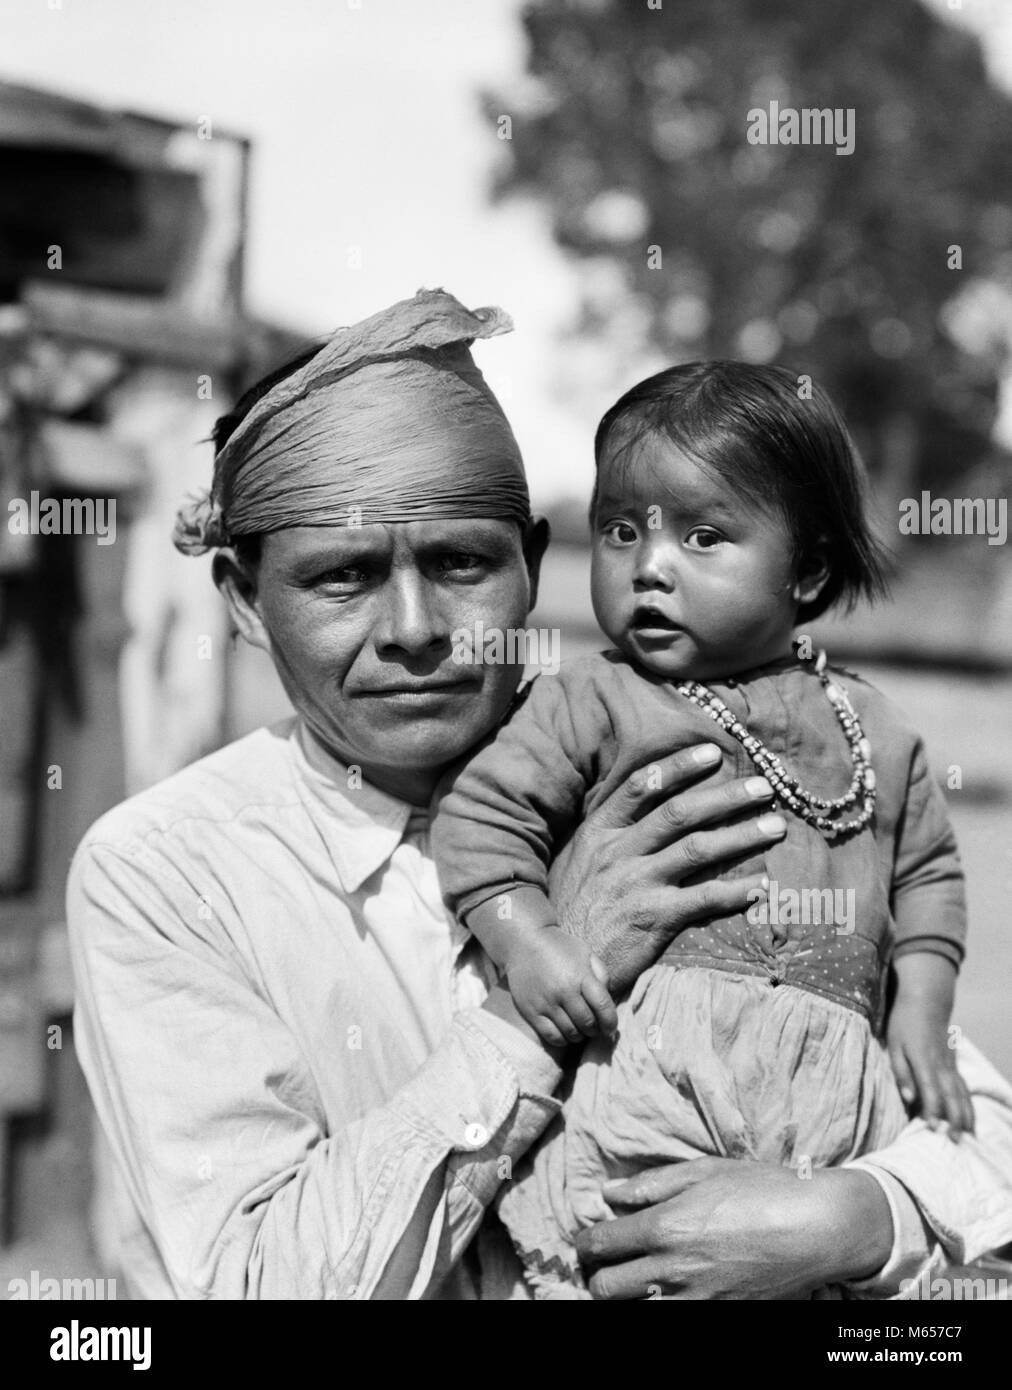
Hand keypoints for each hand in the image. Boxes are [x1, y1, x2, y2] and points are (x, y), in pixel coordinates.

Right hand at [504, 927, 616, 1046]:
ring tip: (580, 1029)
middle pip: (588, 1023)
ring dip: (580, 1035)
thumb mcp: (586, 953)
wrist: (523, 942)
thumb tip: (608, 1001)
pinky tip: (565, 1032)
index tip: (611, 1027)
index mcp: (580, 976)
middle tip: (595, 1027)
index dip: (610, 1022)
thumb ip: (601, 975)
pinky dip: (562, 1039)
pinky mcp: (531, 1011)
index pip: (603, 1007)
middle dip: (595, 1029)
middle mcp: (563, 991)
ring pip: (571, 1033)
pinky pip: (551, 1036)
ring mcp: (546, 1003)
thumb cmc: (559, 947)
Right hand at [552, 745, 784, 997]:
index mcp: (599, 832)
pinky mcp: (652, 919)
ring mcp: (635, 884)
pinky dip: (738, 891)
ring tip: (776, 827)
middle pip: (680, 812)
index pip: (642, 786)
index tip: (713, 752)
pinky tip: (762, 886)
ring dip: (742, 835)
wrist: (558, 965)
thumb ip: (612, 836)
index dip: (680, 766)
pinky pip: (704, 898)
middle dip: (726, 796)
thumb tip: (648, 808)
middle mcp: (618, 852)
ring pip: (699, 848)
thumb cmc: (572, 911)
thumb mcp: (579, 862)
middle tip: (763, 787)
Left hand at [574, 1157, 893, 1299]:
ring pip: (634, 1312)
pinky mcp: (718, 1317)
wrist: (816, 1229)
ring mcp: (695, 1300)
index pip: (599, 1244)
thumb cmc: (763, 1190)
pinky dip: (662, 1307)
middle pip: (605, 1289)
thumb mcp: (704, 1171)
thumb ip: (651, 1184)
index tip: (587, 1241)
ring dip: (628, 1297)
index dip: (585, 1243)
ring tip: (637, 1281)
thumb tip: (610, 1193)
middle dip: (598, 1275)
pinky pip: (671, 1320)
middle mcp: (672, 1269)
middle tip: (608, 1264)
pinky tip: (668, 1293)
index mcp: (664, 1227)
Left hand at [888, 1003, 974, 1136]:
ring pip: (962, 1093)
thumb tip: (908, 1098)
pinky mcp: (953, 1065)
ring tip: (968, 1136)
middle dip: (954, 1120)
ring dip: (966, 1115)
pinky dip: (968, 1104)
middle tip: (954, 1142)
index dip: (932, 1110)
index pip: (930, 1090)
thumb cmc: (904, 1024)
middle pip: (951, 1096)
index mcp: (923, 1061)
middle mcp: (941, 1065)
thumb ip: (901, 1072)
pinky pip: (964, 1088)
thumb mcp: (894, 1045)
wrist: (925, 1002)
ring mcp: (950, 1065)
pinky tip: (970, 1118)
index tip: (932, 1129)